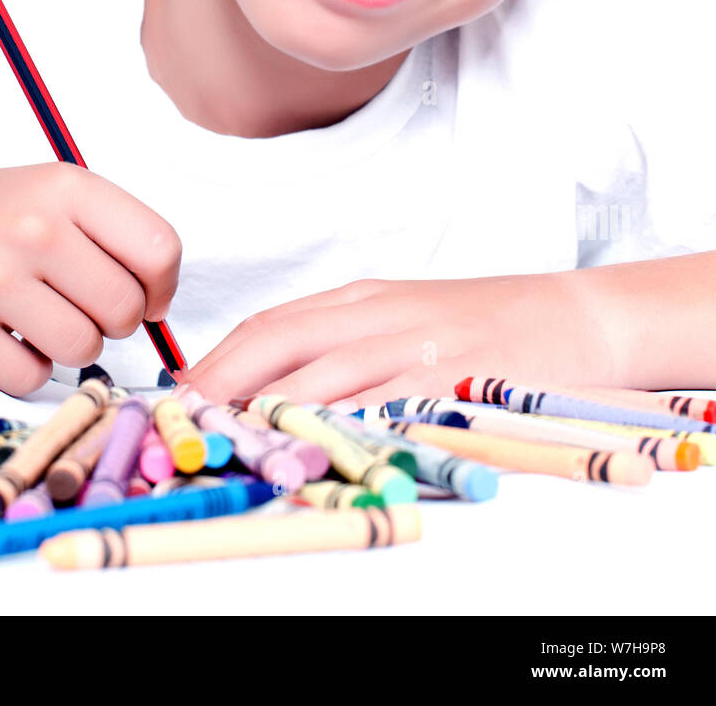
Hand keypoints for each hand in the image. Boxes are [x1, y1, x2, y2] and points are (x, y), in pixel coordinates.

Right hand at [0, 162, 180, 395]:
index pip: (159, 247)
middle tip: (79, 308)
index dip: (162, 285)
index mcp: (65, 186)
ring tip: (37, 320)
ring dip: (70, 347)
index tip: (147, 298)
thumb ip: (106, 231)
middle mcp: (34, 229)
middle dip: (112, 322)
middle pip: (124, 309)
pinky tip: (5, 338)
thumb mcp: (44, 191)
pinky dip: (28, 369)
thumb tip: (159, 297)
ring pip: (84, 349)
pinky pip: (35, 378)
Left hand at [182, 271, 618, 406]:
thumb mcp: (402, 316)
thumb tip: (266, 388)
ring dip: (267, 414)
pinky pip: (389, 409)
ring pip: (326, 379)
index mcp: (364, 297)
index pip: (272, 324)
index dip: (217, 362)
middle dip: (222, 386)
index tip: (177, 402)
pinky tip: (312, 456)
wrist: (577, 317)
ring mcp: (421, 347)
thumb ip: (341, 343)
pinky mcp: (457, 382)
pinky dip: (344, 433)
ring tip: (225, 449)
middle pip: (283, 344)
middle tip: (180, 430)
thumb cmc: (485, 323)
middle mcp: (383, 315)